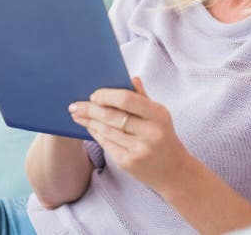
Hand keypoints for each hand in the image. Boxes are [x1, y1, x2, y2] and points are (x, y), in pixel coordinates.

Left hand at [68, 77, 192, 194]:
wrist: (174, 171)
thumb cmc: (164, 137)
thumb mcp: (160, 116)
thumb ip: (144, 97)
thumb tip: (131, 78)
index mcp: (159, 114)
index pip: (127, 100)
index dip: (107, 96)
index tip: (94, 94)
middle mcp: (150, 132)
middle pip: (112, 116)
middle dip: (90, 110)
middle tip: (75, 105)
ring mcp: (139, 149)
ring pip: (106, 131)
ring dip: (89, 122)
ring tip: (77, 115)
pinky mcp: (129, 163)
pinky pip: (107, 145)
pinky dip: (96, 135)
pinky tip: (89, 128)